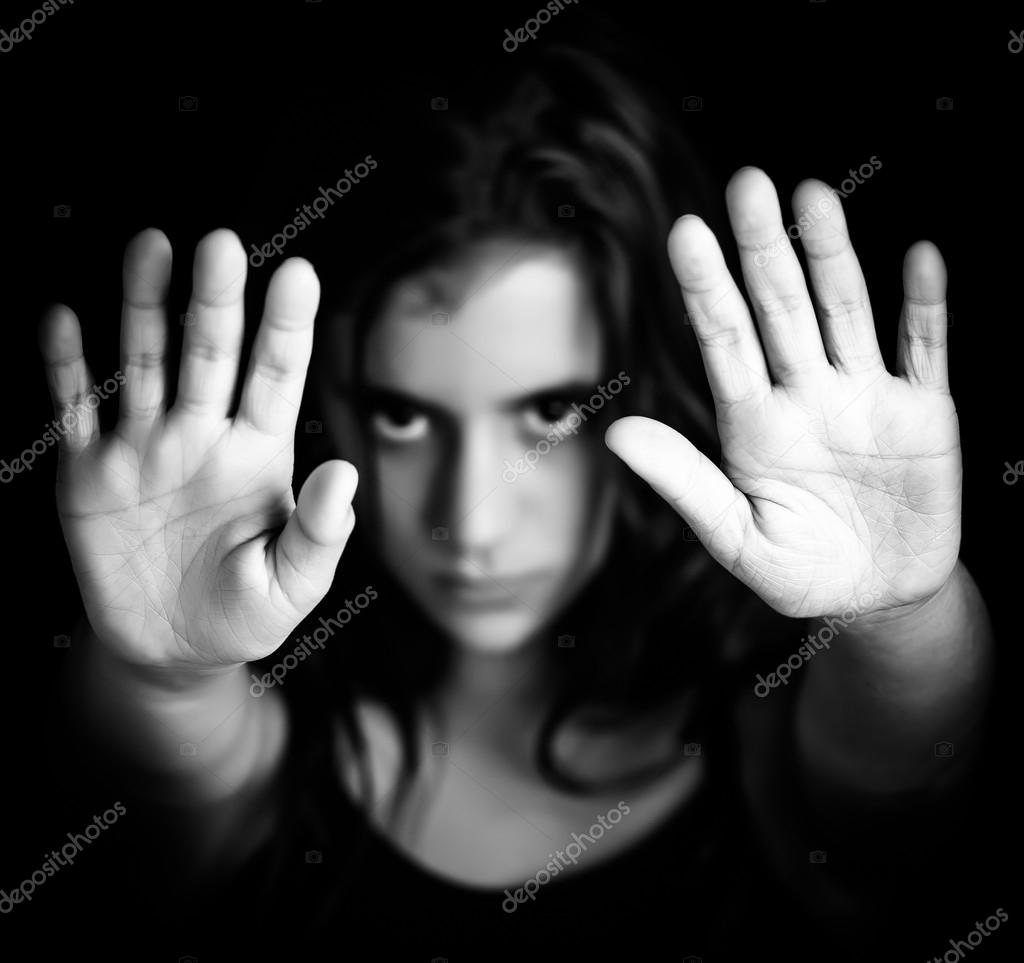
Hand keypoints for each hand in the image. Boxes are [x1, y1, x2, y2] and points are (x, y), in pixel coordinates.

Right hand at [40, 229, 357, 669]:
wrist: (171, 647)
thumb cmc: (245, 613)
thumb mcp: (292, 586)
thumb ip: (320, 534)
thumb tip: (344, 473)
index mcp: (258, 456)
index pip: (276, 378)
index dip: (286, 328)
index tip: (298, 272)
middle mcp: (202, 436)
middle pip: (208, 355)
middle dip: (214, 301)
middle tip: (221, 242)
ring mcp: (143, 448)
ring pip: (143, 364)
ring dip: (144, 308)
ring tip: (150, 246)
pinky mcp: (89, 473)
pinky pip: (74, 411)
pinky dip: (66, 369)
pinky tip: (63, 319)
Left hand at [606, 168, 959, 619]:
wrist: (877, 596)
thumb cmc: (799, 568)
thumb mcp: (736, 537)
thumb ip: (684, 483)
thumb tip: (616, 434)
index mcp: (754, 424)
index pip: (725, 342)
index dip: (707, 290)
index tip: (685, 233)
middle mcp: (805, 395)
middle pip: (780, 309)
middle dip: (764, 249)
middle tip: (746, 183)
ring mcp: (864, 397)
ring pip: (845, 312)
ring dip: (832, 256)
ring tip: (812, 195)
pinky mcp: (925, 413)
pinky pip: (926, 350)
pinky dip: (926, 307)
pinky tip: (919, 257)